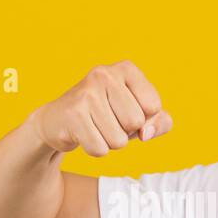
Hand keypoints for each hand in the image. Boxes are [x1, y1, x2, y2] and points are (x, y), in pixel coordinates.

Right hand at [28, 60, 173, 156]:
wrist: (58, 121)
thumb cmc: (106, 116)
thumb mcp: (139, 114)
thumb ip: (160, 122)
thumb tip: (147, 133)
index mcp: (126, 69)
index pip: (153, 106)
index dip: (142, 118)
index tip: (123, 111)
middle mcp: (105, 74)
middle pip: (136, 123)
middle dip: (125, 131)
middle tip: (106, 120)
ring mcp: (87, 93)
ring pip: (119, 140)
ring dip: (109, 142)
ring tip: (94, 127)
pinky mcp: (72, 114)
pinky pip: (100, 149)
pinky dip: (95, 149)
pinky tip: (83, 134)